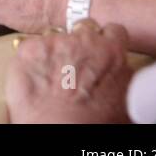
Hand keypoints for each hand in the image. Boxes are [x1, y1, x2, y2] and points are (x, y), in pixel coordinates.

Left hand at [6, 19, 132, 122]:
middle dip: (80, 43)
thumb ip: (123, 73)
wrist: (60, 128)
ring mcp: (54, 41)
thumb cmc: (94, 121)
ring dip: (55, 49)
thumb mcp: (126, 95)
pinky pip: (30, 45)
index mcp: (111, 50)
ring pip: (55, 35)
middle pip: (83, 28)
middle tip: (76, 64)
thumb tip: (123, 69)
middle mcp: (83, 39)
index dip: (106, 41)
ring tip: (53, 74)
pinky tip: (36, 75)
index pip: (114, 31)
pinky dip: (32, 57)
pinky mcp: (29, 48)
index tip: (101, 51)